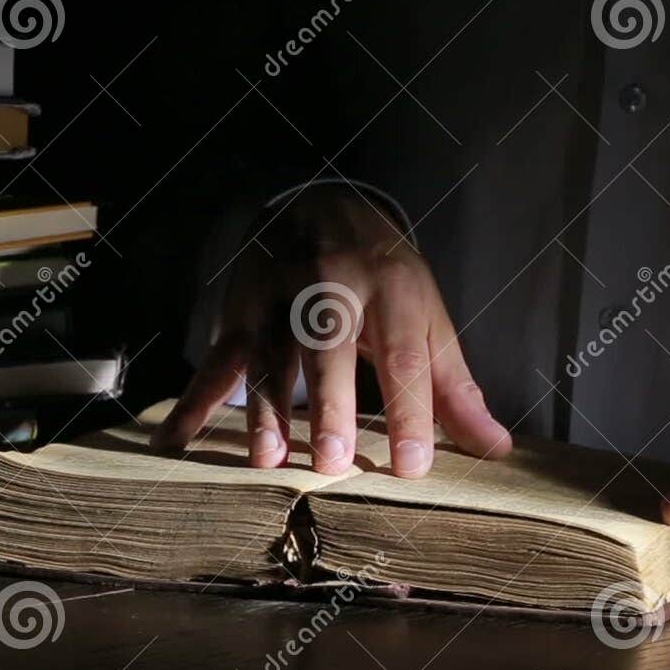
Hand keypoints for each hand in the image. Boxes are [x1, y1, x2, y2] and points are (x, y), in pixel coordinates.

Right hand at [151, 184, 510, 476]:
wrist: (318, 203)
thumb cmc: (384, 278)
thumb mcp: (427, 318)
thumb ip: (454, 387)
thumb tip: (496, 449)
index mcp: (393, 289)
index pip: (404, 355)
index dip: (410, 410)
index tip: (414, 466)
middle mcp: (333, 285)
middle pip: (330, 347)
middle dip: (329, 404)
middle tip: (333, 463)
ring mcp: (278, 296)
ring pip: (268, 354)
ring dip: (263, 408)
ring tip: (268, 461)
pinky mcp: (239, 310)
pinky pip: (214, 361)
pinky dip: (191, 403)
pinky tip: (173, 443)